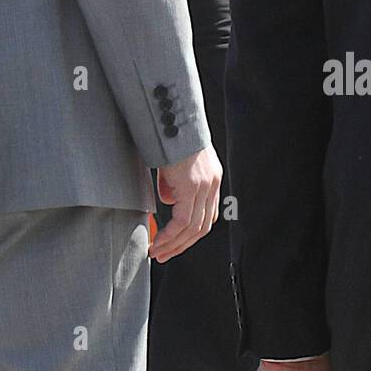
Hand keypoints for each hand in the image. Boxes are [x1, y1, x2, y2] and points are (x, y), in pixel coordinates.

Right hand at [149, 144, 220, 262]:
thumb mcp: (174, 163)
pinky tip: (158, 241)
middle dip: (181, 245)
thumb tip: (169, 199)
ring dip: (173, 244)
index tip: (175, 242)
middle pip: (202, 226)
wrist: (171, 116)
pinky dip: (170, 235)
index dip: (191, 233)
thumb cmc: (169, 134)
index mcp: (211, 176)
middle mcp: (212, 183)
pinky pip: (182, 221)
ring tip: (157, 251)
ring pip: (192, 228)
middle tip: (164, 254)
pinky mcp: (192, 187)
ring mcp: (204, 185)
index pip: (207, 214)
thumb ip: (175, 182)